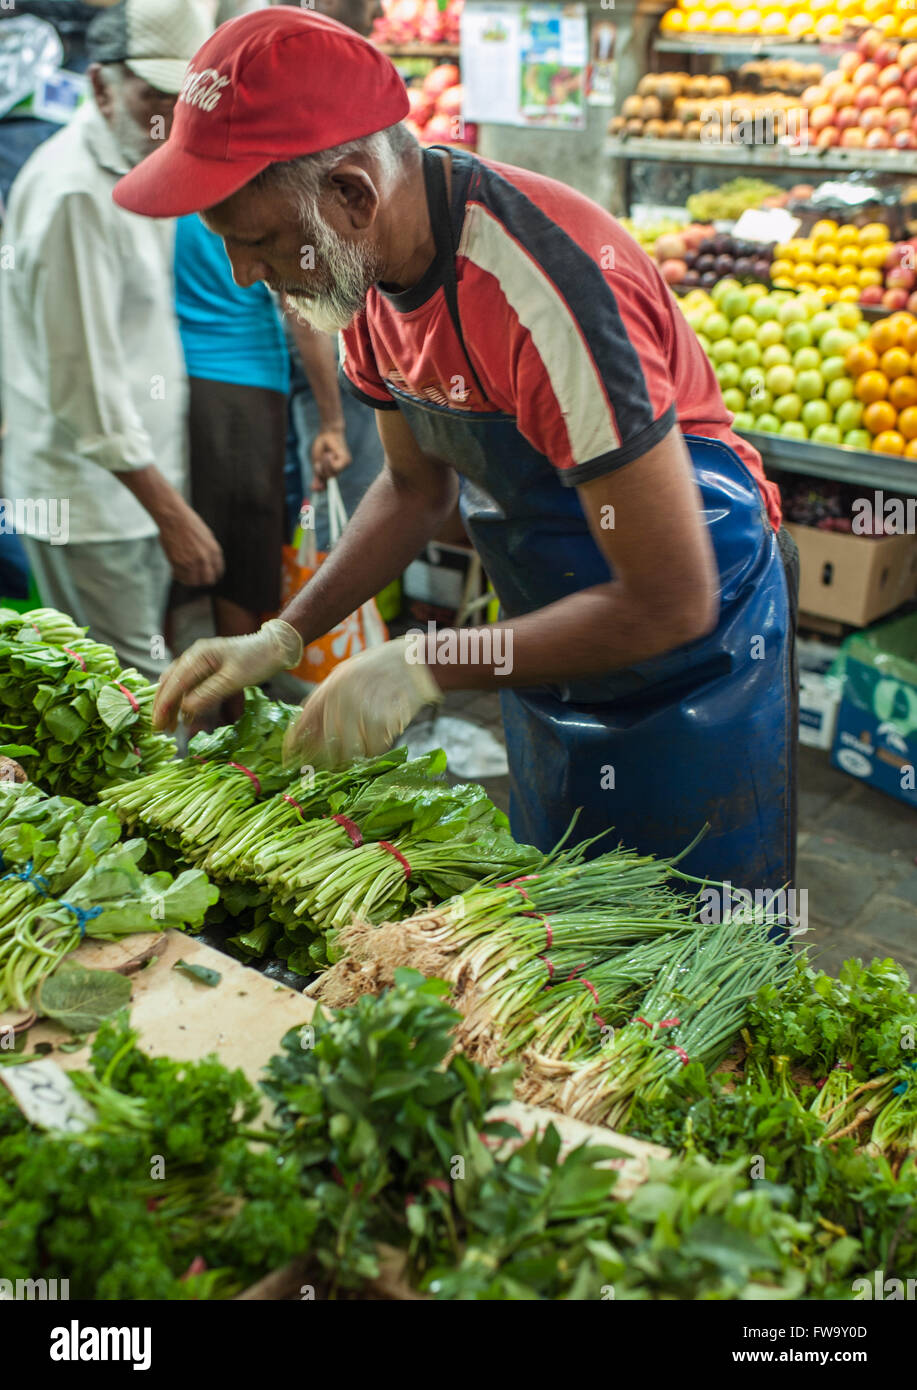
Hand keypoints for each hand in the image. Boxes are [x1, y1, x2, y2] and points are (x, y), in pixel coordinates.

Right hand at [152, 619, 303, 730]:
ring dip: (173, 705)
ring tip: (171, 726)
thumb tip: (184, 709)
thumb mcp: (233, 680)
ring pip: (178, 685)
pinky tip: (185, 716)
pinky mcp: (208, 668)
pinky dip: (186, 701)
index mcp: (198, 655)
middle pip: (170, 683)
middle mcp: (194, 656)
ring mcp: (200, 661)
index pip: (175, 682)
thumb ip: (208, 693)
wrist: (275, 647)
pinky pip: (190, 685)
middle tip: (160, 729)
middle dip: (164, 706)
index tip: (158, 724)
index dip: (164, 705)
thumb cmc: (257, 661)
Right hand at [158, 499, 224, 587]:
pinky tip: (175, 571)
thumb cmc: (189, 523)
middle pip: (208, 580)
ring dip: (189, 579)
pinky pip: (180, 577)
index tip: (206, 575)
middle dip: (202, 580)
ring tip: (184, 574)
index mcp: (214, 550)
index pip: (218, 571)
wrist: (174, 517)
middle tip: (195, 577)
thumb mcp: (207, 536)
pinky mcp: (178, 562)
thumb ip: (210, 551)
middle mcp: (205, 558)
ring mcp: (191, 561)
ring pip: (194, 582)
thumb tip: (209, 564)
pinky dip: (177, 575)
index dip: (213, 575)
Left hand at [282, 636, 442, 768]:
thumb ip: (329, 695)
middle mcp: (343, 700)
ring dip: (352, 758)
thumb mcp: (348, 672)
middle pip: (326, 743)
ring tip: (358, 753)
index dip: (295, 742)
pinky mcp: (383, 723)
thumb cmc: (382, 666)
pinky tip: (378, 743)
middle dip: (326, 758)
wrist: (416, 663)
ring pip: (349, 751)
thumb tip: (310, 725)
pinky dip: (374, 751)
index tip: (291, 756)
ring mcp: (362, 712)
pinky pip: (373, 749)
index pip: (304, 720)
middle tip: (328, 766)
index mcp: (331, 686)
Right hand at [310, 427, 350, 490]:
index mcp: (330, 472)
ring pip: (332, 474)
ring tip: (325, 455)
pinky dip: (330, 461)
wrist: (327, 434)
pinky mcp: (346, 461)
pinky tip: (331, 454)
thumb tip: (313, 489)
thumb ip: (317, 476)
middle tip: (318, 463)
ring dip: (325, 466)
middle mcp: (338, 470)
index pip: (327, 485)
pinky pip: (336, 468)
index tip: (313, 489)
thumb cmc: (321, 447)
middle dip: (321, 472)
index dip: (321, 488)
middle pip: (328, 479)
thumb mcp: (317, 463)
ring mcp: (343, 466)